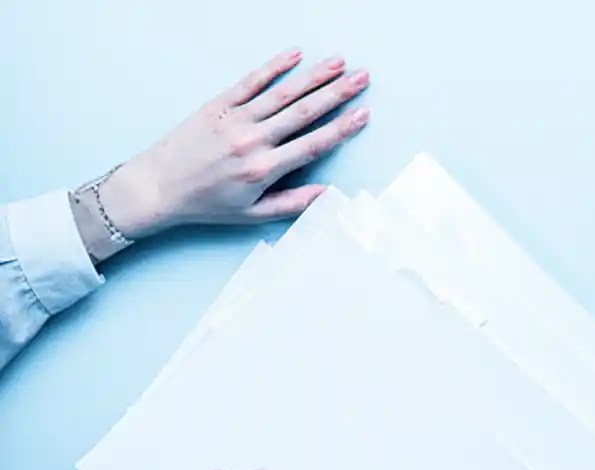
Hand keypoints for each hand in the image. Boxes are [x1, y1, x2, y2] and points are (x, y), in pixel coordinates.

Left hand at [98, 48, 369, 240]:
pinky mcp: (218, 105)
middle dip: (337, 93)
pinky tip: (294, 55)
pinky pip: (250, 82)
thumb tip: (327, 195)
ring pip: (282, 93)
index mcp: (264, 170)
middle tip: (362, 78)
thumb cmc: (207, 204)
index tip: (363, 114)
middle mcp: (252, 141)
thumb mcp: (253, 214)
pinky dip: (273, 67)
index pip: (313, 144)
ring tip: (338, 63)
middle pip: (304, 112)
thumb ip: (293, 204)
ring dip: (314, 76)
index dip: (342, 128)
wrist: (158, 187)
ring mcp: (234, 120)